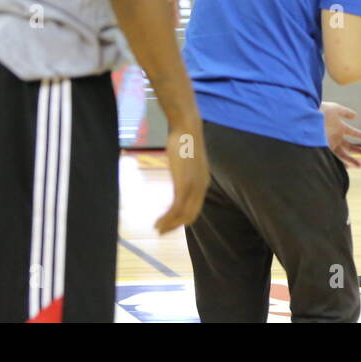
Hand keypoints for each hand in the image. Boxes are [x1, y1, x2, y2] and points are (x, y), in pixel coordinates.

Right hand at [154, 116, 209, 234]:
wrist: (187, 129)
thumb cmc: (184, 140)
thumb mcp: (186, 161)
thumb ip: (185, 172)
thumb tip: (179, 174)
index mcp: (203, 183)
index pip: (195, 209)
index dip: (182, 220)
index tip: (170, 224)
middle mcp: (201, 188)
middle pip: (190, 216)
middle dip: (175, 226)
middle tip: (162, 232)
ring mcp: (193, 187)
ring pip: (182, 215)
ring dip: (169, 225)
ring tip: (157, 229)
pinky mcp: (184, 185)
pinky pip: (176, 208)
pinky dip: (167, 218)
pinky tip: (157, 222)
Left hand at [322, 101, 360, 167]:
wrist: (306, 115)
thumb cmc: (320, 109)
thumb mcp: (335, 109)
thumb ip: (346, 112)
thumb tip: (356, 115)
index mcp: (340, 127)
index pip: (354, 133)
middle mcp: (336, 137)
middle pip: (350, 146)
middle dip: (359, 151)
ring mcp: (330, 143)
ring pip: (343, 154)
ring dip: (352, 159)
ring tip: (360, 165)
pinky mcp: (323, 148)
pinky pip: (333, 158)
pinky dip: (340, 162)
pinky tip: (347, 167)